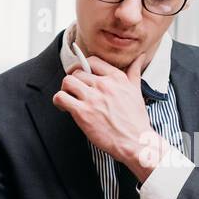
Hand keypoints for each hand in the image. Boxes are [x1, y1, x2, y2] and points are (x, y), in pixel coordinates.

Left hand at [52, 53, 157, 178]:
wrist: (134, 140)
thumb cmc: (135, 120)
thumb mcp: (137, 91)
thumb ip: (134, 72)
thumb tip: (139, 59)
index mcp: (116, 78)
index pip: (93, 61)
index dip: (83, 67)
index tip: (81, 75)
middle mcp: (104, 85)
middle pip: (78, 72)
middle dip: (74, 81)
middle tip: (75, 91)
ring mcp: (92, 98)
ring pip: (67, 82)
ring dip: (65, 89)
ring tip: (69, 98)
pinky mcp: (82, 112)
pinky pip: (61, 97)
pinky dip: (59, 101)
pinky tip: (65, 108)